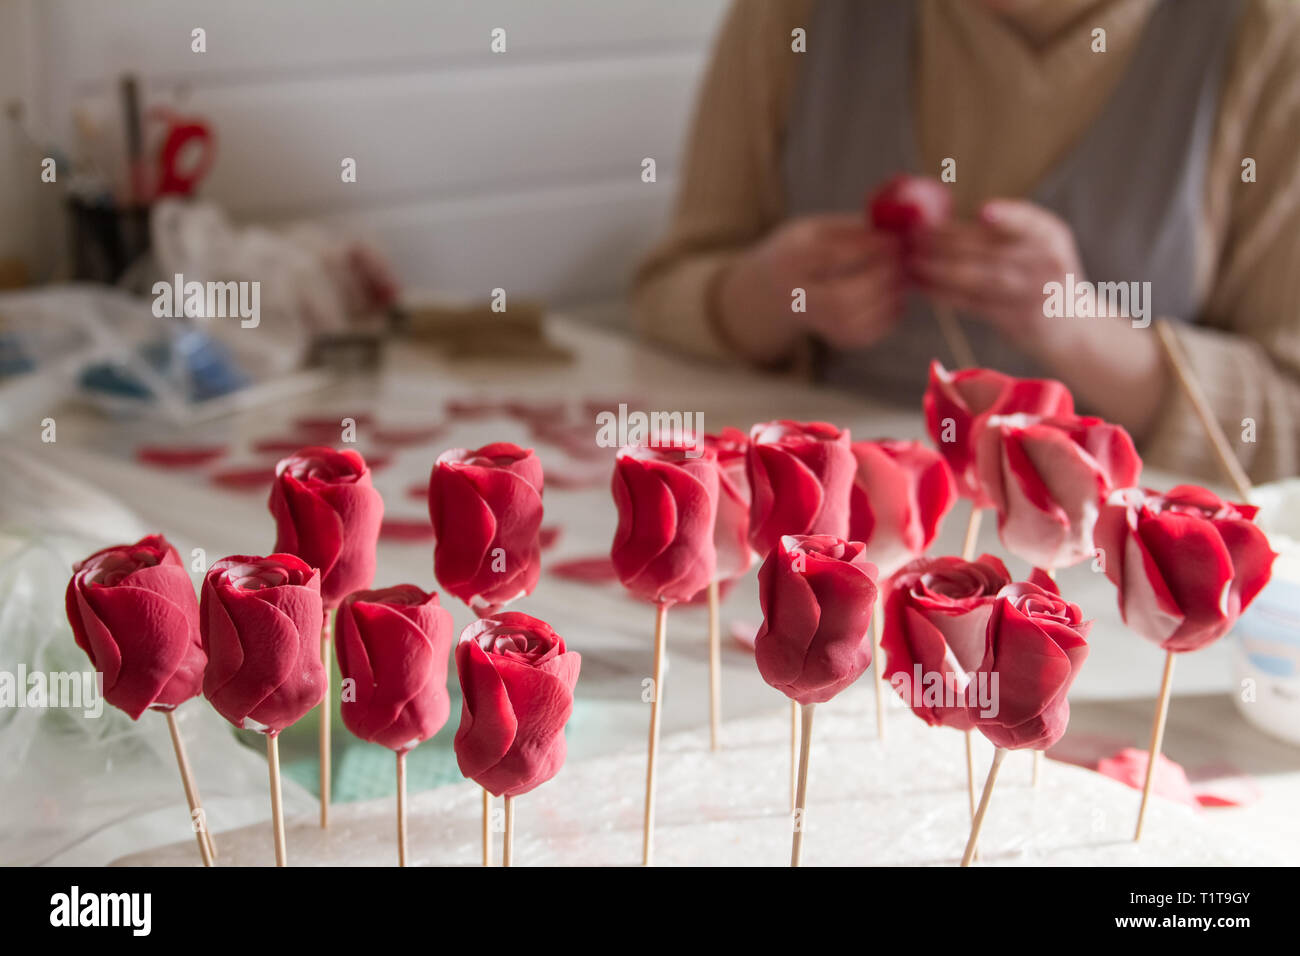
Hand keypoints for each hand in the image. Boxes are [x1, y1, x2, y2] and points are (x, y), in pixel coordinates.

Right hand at [717, 213, 903, 361]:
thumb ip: (852, 229)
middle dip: (878, 280)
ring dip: (886, 299)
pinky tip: (894, 297)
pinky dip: (887, 317)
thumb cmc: (802, 252)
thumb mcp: (817, 229)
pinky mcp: (834, 338)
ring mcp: (812, 323)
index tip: (894, 238)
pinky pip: (864, 335)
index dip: (868, 248)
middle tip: (901, 261)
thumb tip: (894, 228)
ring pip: (853, 322)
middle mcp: (795, 297)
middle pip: (840, 299)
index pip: (830, 256)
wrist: (773, 291)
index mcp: (790, 261)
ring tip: (901, 277)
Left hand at [907, 199, 1084, 357]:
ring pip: (977, 277)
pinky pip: (972, 303)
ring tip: (911, 261)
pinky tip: (922, 285)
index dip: (1008, 217)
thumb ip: (1009, 228)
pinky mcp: (1013, 319)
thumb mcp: (1043, 244)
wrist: (1072, 324)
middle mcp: (1045, 263)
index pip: (1030, 222)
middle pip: (988, 249)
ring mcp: (1030, 293)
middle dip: (945, 240)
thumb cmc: (1044, 275)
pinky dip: (943, 294)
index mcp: (1050, 236)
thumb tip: (945, 220)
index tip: (983, 212)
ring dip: (938, 268)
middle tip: (913, 234)